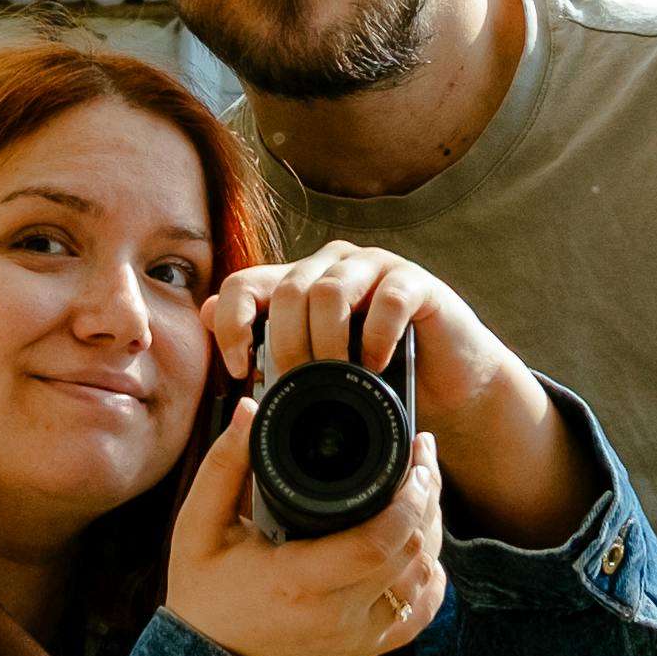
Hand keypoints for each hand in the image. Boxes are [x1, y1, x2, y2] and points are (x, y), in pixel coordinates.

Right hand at [164, 403, 446, 655]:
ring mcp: (358, 638)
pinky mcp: (367, 651)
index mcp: (298, 581)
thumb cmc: (202, 598)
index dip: (410, 497)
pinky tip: (420, 545)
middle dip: (428, 498)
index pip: (378, 541)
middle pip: (412, 552)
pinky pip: (421, 612)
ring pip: (424, 579)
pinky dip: (430, 575)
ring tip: (422, 492)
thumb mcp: (198, 529)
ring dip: (431, 531)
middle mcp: (337, 615)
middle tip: (422, 459)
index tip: (414, 455)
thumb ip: (223, 467)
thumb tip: (248, 410)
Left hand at [204, 243, 596, 544]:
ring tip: (336, 377)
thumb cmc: (378, 378)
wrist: (450, 387)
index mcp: (299, 284)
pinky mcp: (416, 283)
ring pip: (329, 289)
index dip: (233, 325)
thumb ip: (266, 343)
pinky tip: (376, 365)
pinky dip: (376, 336)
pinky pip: (389, 298)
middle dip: (285, 345)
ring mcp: (375, 269)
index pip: (244, 285)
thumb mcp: (316, 367)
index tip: (240, 370)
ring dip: (326, 341)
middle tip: (297, 385)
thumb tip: (206, 313)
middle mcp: (332, 267)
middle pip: (287, 290)